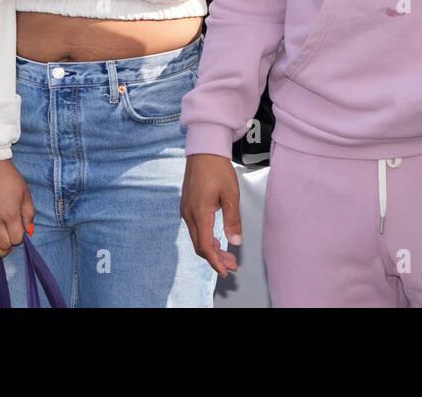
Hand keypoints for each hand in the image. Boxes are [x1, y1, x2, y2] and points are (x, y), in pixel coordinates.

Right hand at [0, 159, 34, 256]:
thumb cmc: (10, 178)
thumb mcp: (26, 194)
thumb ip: (29, 214)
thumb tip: (29, 230)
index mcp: (10, 215)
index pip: (16, 239)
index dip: (20, 238)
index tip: (20, 231)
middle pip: (3, 244)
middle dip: (10, 244)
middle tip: (12, 237)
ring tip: (1, 245)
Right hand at [180, 154, 241, 277]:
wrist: (204, 150)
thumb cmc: (218, 169)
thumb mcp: (231, 195)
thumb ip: (233, 220)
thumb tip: (235, 242)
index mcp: (200, 213)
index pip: (206, 246)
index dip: (216, 261)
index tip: (226, 271)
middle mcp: (189, 214)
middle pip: (200, 245)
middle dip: (215, 258)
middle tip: (232, 266)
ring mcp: (186, 210)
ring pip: (197, 238)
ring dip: (211, 249)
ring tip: (227, 256)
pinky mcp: (187, 205)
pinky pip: (196, 228)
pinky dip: (206, 238)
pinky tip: (217, 240)